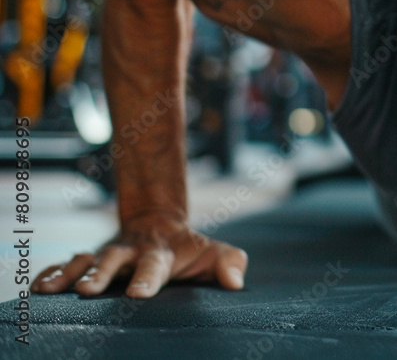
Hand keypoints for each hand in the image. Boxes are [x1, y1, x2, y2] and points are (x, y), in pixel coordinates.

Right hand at [30, 214, 247, 298]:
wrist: (159, 224)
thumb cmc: (189, 249)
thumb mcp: (214, 252)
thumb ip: (229, 263)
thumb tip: (236, 282)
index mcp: (160, 253)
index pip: (154, 266)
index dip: (147, 279)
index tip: (139, 295)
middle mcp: (129, 253)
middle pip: (113, 261)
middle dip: (101, 275)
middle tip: (90, 292)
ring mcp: (107, 256)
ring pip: (84, 261)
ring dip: (70, 275)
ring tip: (53, 291)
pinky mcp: (89, 261)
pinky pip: (65, 266)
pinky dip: (51, 275)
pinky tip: (39, 289)